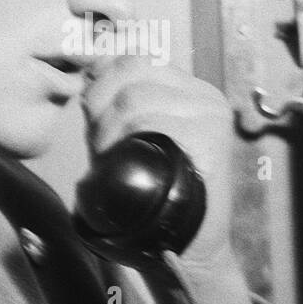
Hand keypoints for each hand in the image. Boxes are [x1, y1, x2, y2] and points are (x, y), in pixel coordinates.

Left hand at [80, 55, 237, 274]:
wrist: (185, 245)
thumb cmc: (152, 192)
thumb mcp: (126, 138)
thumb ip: (112, 103)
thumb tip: (90, 65)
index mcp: (189, 88)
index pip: (133, 58)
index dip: (100, 83)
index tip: (92, 118)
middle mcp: (205, 96)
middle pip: (132, 74)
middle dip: (101, 108)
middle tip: (98, 145)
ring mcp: (211, 116)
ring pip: (137, 98)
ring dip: (109, 128)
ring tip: (109, 157)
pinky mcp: (211, 140)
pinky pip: (154, 123)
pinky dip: (127, 141)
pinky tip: (126, 164)